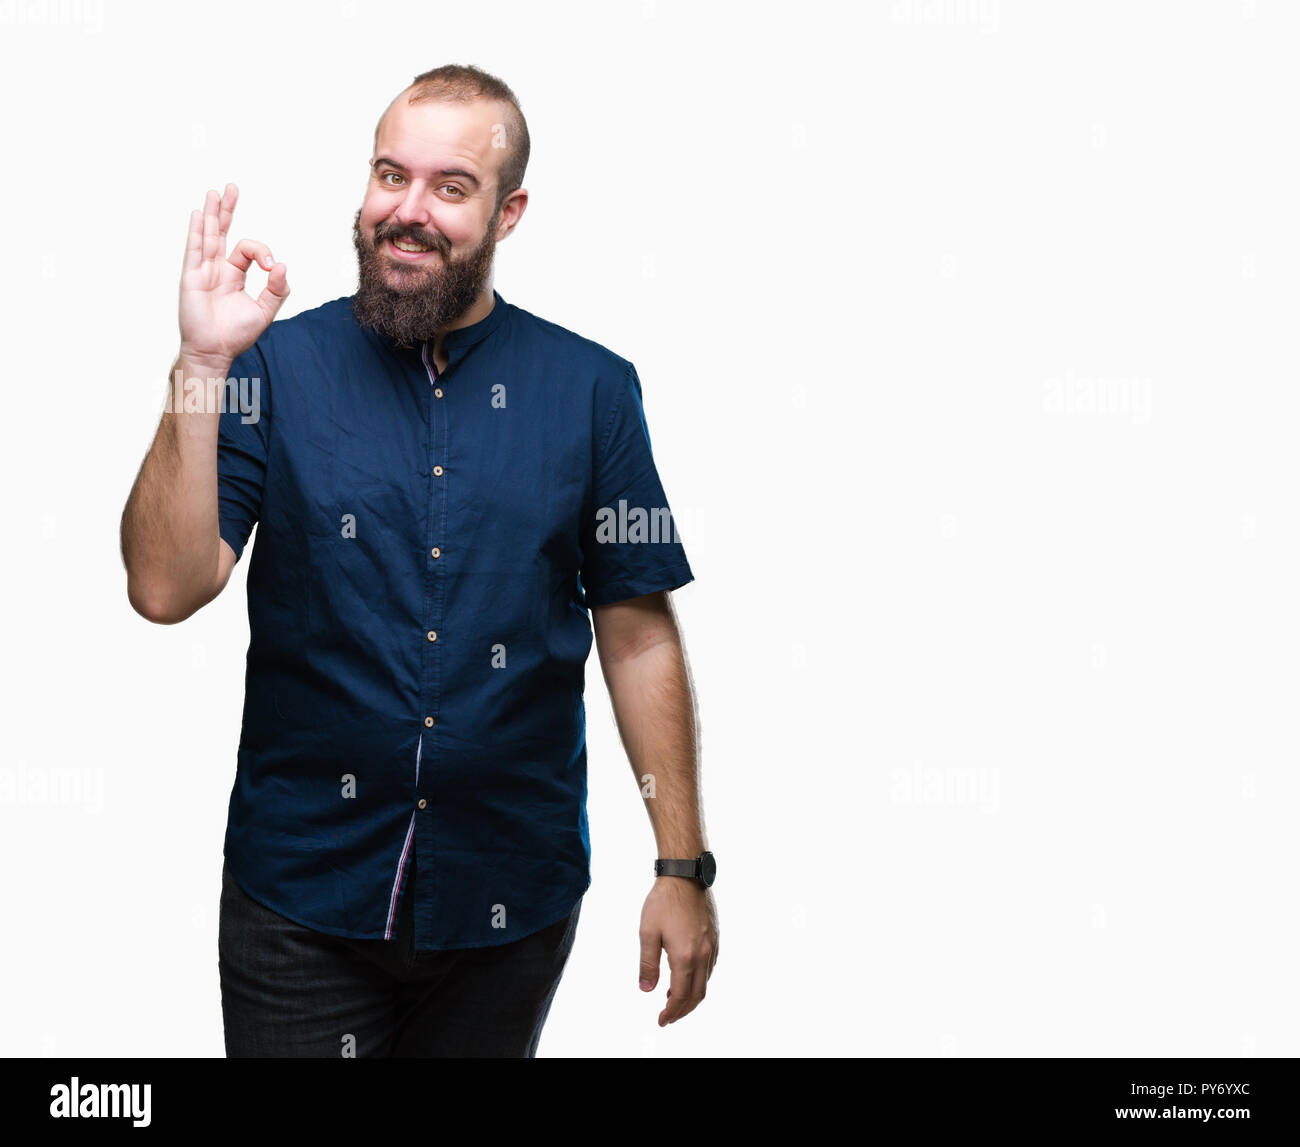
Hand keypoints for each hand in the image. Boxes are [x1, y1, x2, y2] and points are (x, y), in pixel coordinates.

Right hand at [178, 184, 289, 368]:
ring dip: (212, 214)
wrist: (215, 350)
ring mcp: (203, 270)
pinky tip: (200, 214)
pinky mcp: (192, 277)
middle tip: (232, 188)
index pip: (248, 250)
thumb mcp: (264, 311)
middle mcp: (217, 268)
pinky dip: (197, 232)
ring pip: (208, 236)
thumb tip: (281, 265)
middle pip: (222, 232)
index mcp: (234, 274)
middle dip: (227, 210)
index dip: (262, 252)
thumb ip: (276, 289)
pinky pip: (194, 250)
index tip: (270, 267)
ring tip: (215, 193)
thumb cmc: (237, 333)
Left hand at [639, 876, 718, 1026]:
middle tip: (669, 1016)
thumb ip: (647, 964)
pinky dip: (700, 980)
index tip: (662, 1020)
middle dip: (683, 1010)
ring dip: (692, 996)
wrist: (686, 875)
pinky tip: (688, 976)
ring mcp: (712, 946)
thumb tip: (646, 989)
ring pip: (706, 982)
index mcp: (684, 956)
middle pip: (697, 994)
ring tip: (674, 998)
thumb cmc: (664, 901)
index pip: (680, 995)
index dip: (671, 1012)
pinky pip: (711, 967)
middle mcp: (702, 955)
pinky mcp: (715, 937)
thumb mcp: (647, 932)